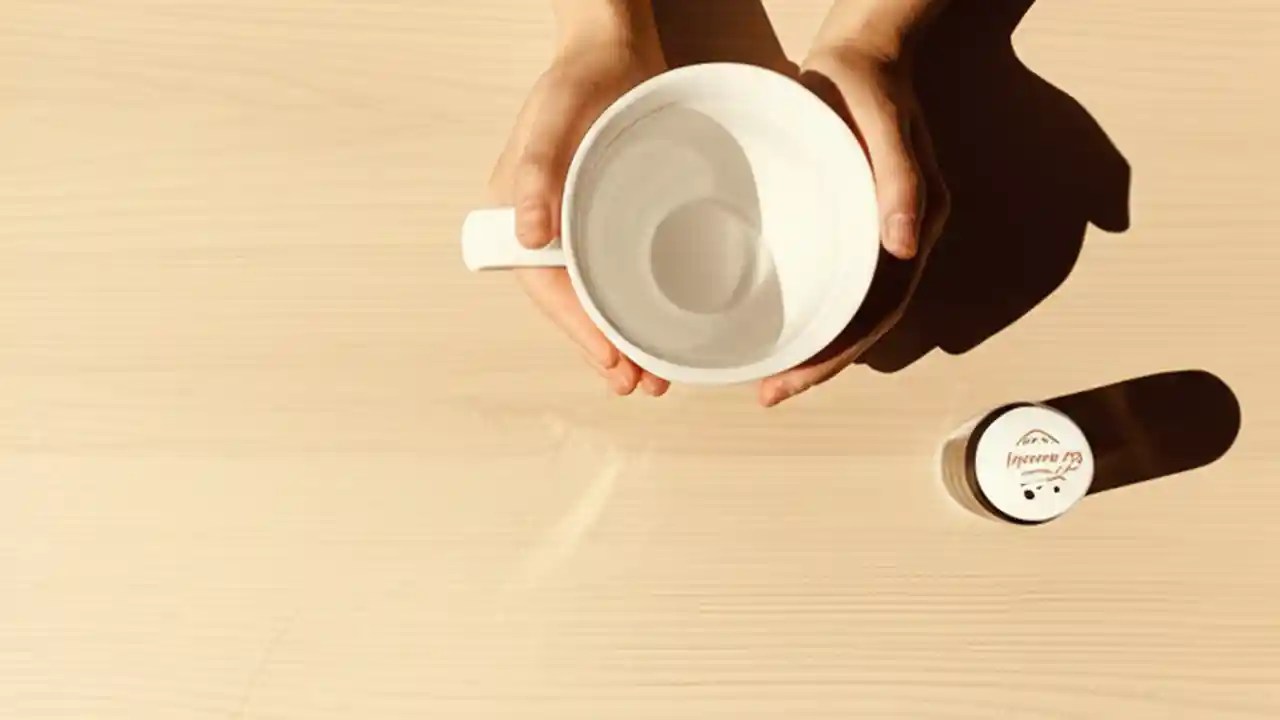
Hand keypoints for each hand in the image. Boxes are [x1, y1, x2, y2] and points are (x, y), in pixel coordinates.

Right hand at [488, 31, 669, 396]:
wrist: (617, 45)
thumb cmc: (582, 77)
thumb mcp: (556, 118)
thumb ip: (536, 171)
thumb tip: (527, 235)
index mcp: (517, 212)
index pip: (547, 287)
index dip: (580, 331)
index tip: (615, 364)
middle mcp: (543, 225)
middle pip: (572, 301)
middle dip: (605, 348)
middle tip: (644, 384)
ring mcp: (574, 222)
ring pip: (595, 293)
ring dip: (620, 335)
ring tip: (654, 374)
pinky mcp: (605, 214)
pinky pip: (614, 268)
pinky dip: (632, 301)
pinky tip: (656, 323)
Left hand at [759, 44, 949, 406]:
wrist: (858, 51)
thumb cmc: (868, 82)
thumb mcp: (882, 124)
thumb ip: (900, 179)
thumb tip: (906, 245)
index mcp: (916, 224)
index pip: (881, 310)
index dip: (841, 353)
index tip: (795, 381)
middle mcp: (895, 238)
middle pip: (862, 321)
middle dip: (819, 364)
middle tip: (769, 393)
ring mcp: (870, 232)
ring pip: (845, 306)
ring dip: (812, 344)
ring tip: (767, 373)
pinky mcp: (844, 220)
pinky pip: (829, 277)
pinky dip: (805, 307)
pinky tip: (773, 319)